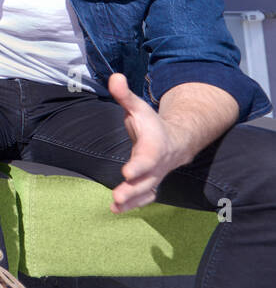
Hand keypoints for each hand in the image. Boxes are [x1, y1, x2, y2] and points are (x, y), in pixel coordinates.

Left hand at [108, 72, 185, 212]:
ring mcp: (155, 175)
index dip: (138, 166)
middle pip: (147, 179)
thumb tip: (114, 77)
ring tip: (115, 207)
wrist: (175, 139)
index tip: (126, 173)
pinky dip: (133, 204)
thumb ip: (125, 95)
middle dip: (132, 189)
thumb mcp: (137, 106)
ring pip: (146, 191)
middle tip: (117, 197)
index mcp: (154, 145)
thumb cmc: (151, 123)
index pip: (147, 157)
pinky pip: (144, 196)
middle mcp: (157, 164)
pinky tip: (116, 210)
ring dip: (131, 201)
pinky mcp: (150, 183)